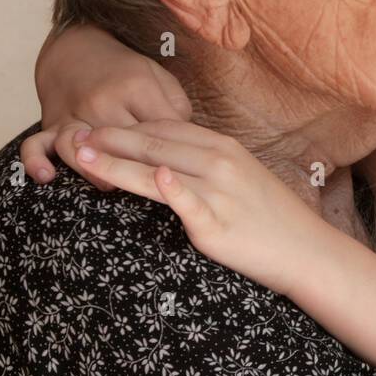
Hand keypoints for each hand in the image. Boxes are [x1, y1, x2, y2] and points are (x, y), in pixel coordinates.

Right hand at [20, 25, 191, 189]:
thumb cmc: (126, 71)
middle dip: (138, 168)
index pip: (158, 133)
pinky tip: (47, 177)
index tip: (181, 171)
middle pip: (121, 146)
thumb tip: (184, 147)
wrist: (77, 49)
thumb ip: (177, 110)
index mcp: (135, 87)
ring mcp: (73, 113)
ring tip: (109, 185)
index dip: (172, 154)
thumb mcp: (160, 78)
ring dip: (93, 170)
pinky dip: (36, 161)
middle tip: (152, 187)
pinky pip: (35, 145)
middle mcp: (101, 101)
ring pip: (79, 148)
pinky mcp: (50, 123)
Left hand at [72, 120, 323, 296]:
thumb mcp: (239, 177)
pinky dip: (174, 189)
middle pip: (152, 145)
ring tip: (81, 156)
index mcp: (222, 147)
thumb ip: (204, 164)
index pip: (162, 129)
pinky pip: (190, 204)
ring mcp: (218, 193)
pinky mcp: (218, 225)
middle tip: (69, 135)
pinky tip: (156, 178)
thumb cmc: (270, 218)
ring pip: (157, 171)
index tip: (90, 125)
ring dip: (115, 162)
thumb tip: (166, 161)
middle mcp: (218, 162)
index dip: (122, 126)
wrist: (306, 250)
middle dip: (107, 139)